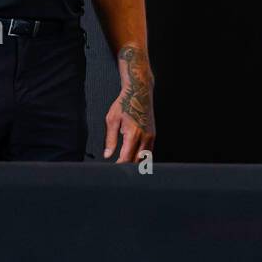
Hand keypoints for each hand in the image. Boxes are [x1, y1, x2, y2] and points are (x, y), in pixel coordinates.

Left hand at [104, 47, 153, 162]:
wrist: (140, 92)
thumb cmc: (124, 103)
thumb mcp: (111, 120)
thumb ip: (110, 140)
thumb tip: (108, 155)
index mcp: (133, 134)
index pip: (126, 158)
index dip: (118, 166)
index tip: (111, 169)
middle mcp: (145, 137)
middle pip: (136, 161)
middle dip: (126, 166)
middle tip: (117, 169)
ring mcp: (151, 136)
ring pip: (144, 158)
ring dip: (135, 163)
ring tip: (125, 165)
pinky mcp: (153, 134)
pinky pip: (149, 151)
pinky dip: (142, 157)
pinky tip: (134, 157)